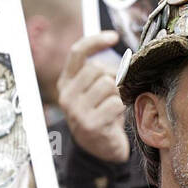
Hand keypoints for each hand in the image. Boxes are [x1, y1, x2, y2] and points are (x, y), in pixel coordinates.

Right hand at [56, 32, 129, 163]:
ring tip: (116, 105)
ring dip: (118, 93)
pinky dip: (122, 107)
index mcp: (66, 83)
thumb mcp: (95, 91)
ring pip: (107, 85)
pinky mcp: (90, 124)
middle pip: (97, 69)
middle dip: (113, 77)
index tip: (113, 36)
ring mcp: (76, 111)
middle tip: (117, 91)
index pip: (77, 53)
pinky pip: (115, 103)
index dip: (95, 41)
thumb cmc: (103, 115)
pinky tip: (117, 117)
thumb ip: (99, 72)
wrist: (102, 151)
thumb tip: (115, 44)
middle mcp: (66, 96)